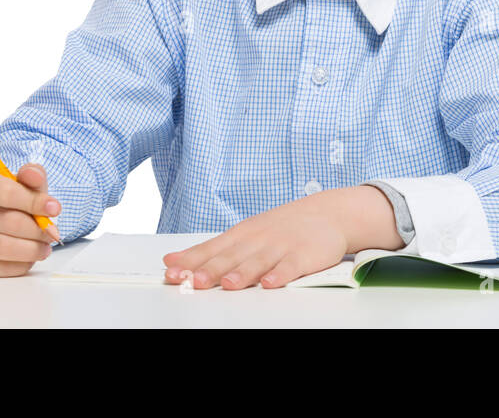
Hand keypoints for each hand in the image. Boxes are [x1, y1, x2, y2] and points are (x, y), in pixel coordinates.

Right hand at [0, 162, 62, 276]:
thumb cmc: (11, 199)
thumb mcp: (24, 182)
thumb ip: (33, 175)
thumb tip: (36, 175)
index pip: (6, 194)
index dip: (34, 202)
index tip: (55, 209)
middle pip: (8, 222)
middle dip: (37, 230)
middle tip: (53, 233)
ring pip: (3, 248)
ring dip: (31, 250)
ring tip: (45, 247)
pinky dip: (20, 265)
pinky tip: (29, 257)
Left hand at [161, 192, 348, 289]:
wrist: (326, 213)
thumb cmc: (280, 227)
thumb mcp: (244, 234)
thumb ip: (212, 251)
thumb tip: (174, 261)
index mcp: (241, 235)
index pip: (211, 249)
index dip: (191, 262)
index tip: (171, 272)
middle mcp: (257, 239)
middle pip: (231, 257)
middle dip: (211, 270)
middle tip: (193, 281)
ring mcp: (281, 246)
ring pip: (259, 261)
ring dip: (243, 273)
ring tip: (228, 284)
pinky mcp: (304, 255)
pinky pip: (291, 266)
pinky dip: (281, 274)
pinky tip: (270, 283)